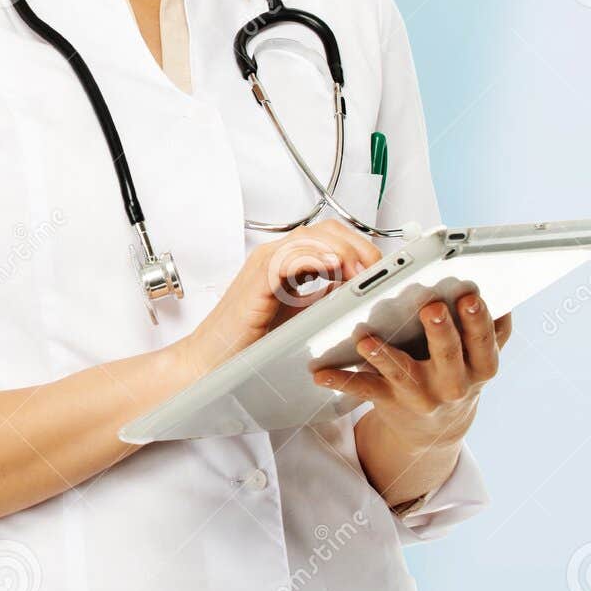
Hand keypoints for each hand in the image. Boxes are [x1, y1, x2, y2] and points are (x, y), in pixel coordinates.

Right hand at [180, 221, 383, 375]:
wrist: (210, 361)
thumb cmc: (247, 342)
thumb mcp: (299, 317)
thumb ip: (323, 299)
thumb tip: (356, 291)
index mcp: (286, 264)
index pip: (331, 237)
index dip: (360, 248)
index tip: (380, 272)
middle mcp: (275, 258)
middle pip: (327, 230)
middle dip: (359, 246)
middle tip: (377, 272)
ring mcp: (264, 265)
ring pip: (313, 237)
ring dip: (345, 252)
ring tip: (362, 275)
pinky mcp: (257, 280)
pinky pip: (290, 257)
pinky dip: (317, 258)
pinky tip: (335, 269)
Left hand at [310, 290, 512, 446]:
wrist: (435, 428)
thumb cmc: (455, 374)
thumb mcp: (479, 357)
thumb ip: (489, 329)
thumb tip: (496, 286)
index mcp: (479, 367)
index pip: (483, 342)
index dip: (478, 321)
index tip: (470, 296)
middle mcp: (454, 385)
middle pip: (449, 356)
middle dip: (441, 331)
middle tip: (431, 307)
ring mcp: (421, 396)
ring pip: (402, 373)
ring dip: (384, 356)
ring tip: (365, 339)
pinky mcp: (390, 401)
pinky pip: (364, 389)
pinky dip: (341, 381)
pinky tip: (321, 374)